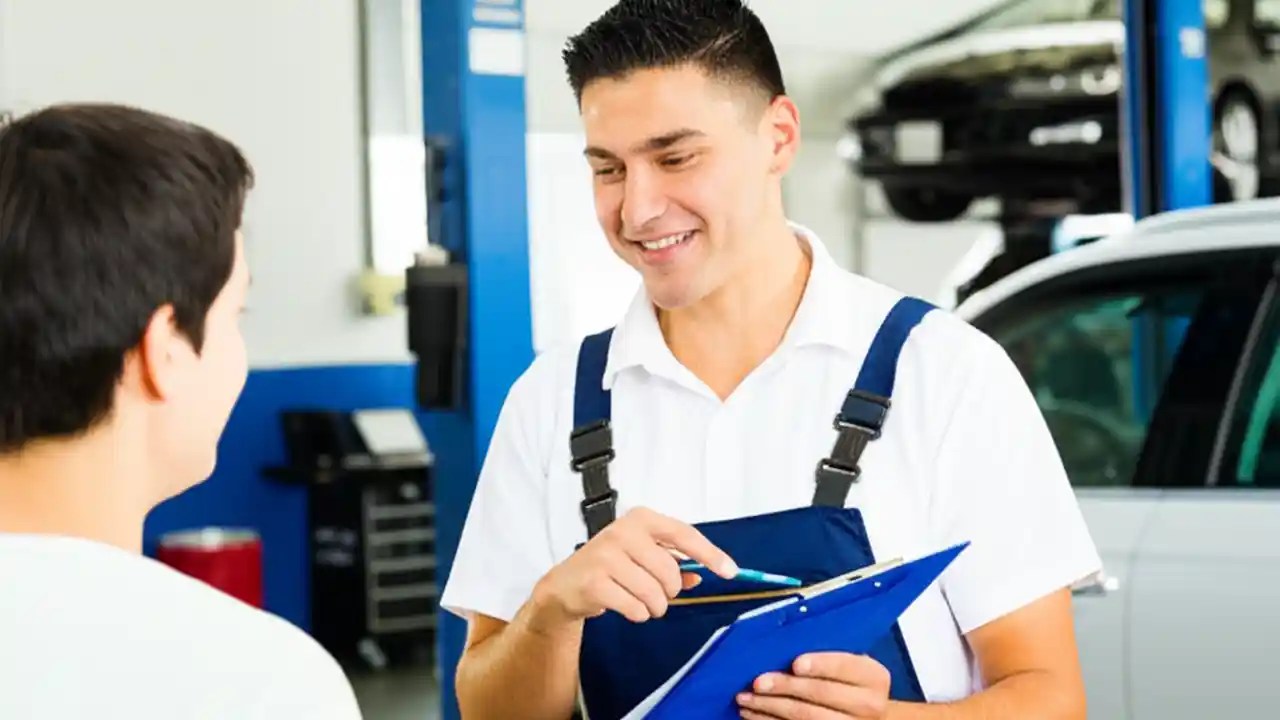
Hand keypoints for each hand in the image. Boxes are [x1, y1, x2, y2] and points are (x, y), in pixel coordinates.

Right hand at [527, 507, 737, 627]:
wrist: (565, 584)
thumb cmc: (608, 566)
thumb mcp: (641, 556)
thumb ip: (673, 562)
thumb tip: (702, 574)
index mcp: (640, 519)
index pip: (684, 534)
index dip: (710, 554)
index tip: (730, 571)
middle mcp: (623, 532)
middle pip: (670, 572)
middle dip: (669, 591)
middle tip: (658, 593)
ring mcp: (606, 556)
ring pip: (654, 593)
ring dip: (653, 606)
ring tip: (640, 601)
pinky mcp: (595, 582)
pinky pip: (635, 608)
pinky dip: (637, 613)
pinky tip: (625, 606)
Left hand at [736, 653, 891, 719]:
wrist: (868, 717)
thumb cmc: (850, 682)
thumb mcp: (851, 665)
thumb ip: (828, 654)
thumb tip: (783, 642)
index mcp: (874, 677)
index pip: (845, 666)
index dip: (820, 665)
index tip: (796, 663)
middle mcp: (869, 705)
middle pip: (822, 694)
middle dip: (786, 687)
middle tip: (758, 682)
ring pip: (806, 718)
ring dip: (770, 708)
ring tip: (746, 699)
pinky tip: (753, 715)